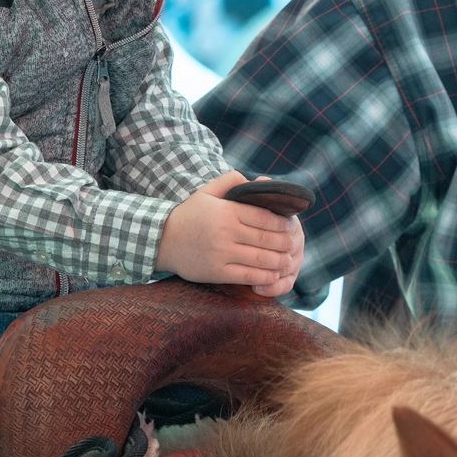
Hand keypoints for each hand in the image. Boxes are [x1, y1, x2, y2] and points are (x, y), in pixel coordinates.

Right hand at [156, 186, 305, 294]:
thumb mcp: (206, 192)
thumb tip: (255, 179)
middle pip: (267, 239)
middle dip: (285, 243)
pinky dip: (265, 277)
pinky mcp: (217, 272)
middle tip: (295, 245)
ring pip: (261, 259)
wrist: (161, 240)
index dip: (283, 223)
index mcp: (227, 212)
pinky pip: (248, 276)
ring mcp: (222, 253)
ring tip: (288, 261)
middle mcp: (226, 232)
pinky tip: (273, 275)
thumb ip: (230, 181)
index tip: (292, 226)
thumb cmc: (188, 215)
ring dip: (279, 261)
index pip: (264, 217)